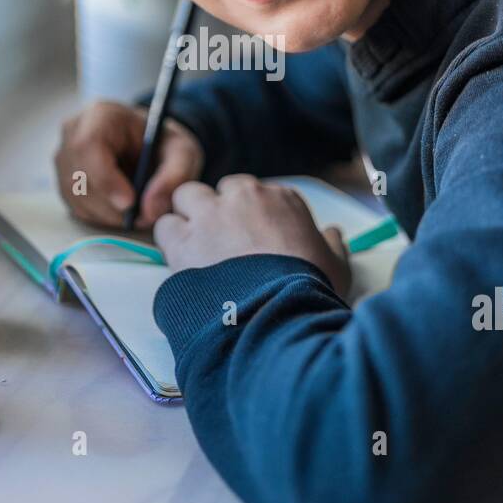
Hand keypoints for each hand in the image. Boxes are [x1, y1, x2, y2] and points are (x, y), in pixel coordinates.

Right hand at [54, 100, 205, 229]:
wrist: (150, 146)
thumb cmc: (163, 144)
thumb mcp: (182, 153)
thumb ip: (174, 177)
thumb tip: (151, 210)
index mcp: (101, 115)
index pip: (88, 145)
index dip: (105, 178)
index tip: (129, 202)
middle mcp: (73, 133)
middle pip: (79, 176)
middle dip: (111, 204)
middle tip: (143, 215)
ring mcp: (64, 158)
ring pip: (76, 197)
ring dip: (109, 214)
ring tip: (138, 210)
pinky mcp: (64, 182)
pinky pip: (77, 208)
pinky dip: (102, 217)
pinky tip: (123, 208)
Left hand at [153, 174, 351, 299]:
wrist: (280, 313)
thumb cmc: (312, 288)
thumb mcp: (337, 264)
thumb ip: (332, 243)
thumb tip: (332, 233)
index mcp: (282, 198)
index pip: (256, 193)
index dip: (251, 216)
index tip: (252, 239)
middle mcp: (244, 197)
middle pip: (222, 189)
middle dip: (220, 209)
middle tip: (223, 241)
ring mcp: (210, 215)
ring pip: (186, 196)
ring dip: (189, 217)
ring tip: (196, 247)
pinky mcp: (183, 240)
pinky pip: (165, 225)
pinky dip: (170, 240)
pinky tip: (180, 262)